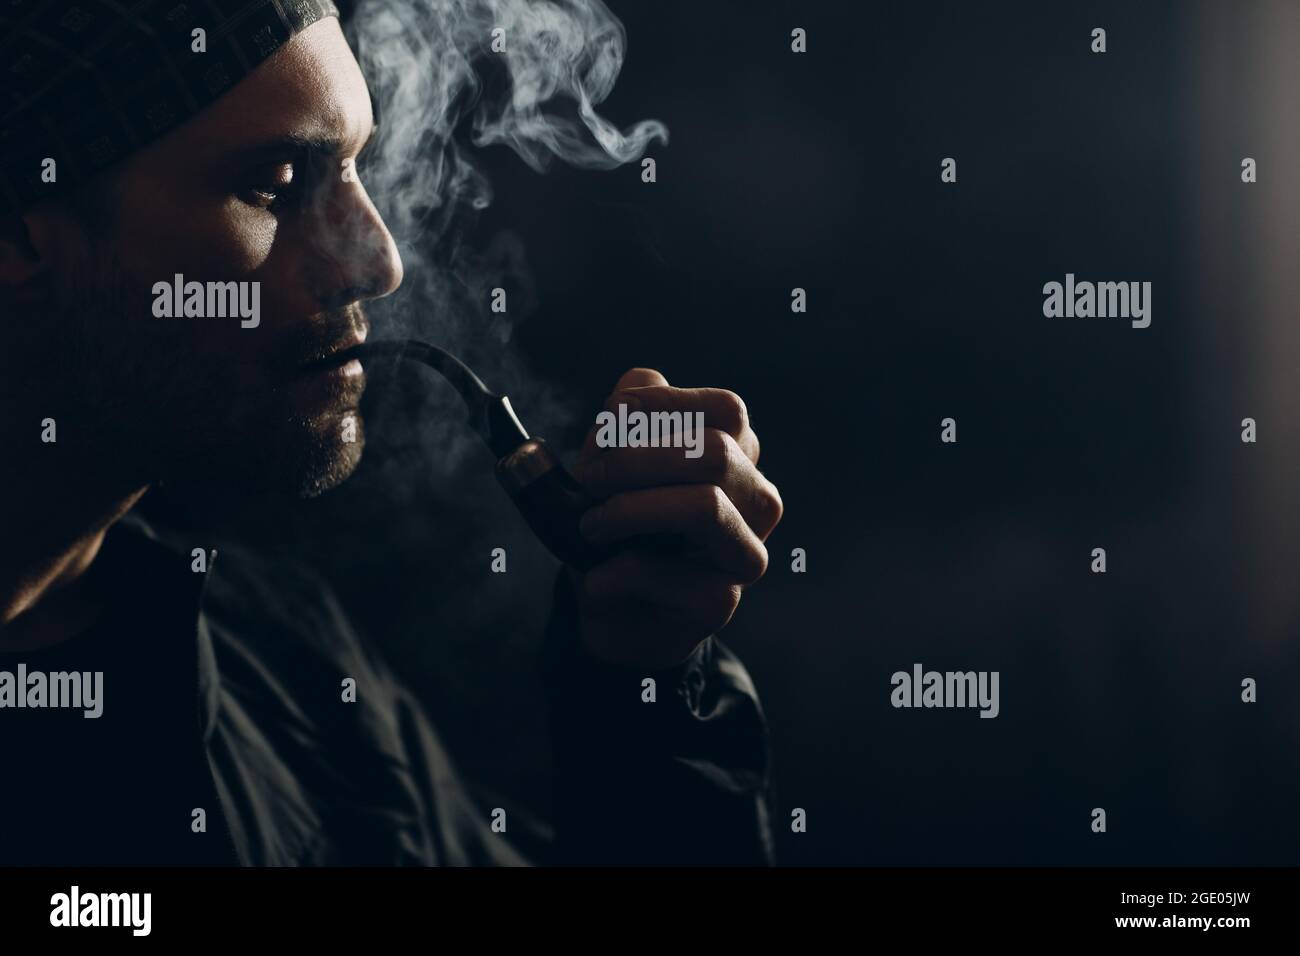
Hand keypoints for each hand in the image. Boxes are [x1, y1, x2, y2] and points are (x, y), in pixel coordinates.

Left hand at [568, 368, 782, 669]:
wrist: (613, 608)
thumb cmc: (618, 524)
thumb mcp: (612, 460)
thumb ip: (622, 419)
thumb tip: (625, 402)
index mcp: (739, 456)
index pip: (726, 410)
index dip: (661, 406)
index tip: (606, 425)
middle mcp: (756, 500)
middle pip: (715, 452)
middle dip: (635, 459)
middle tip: (588, 480)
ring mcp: (745, 553)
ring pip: (705, 507)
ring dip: (630, 510)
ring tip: (591, 526)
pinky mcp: (720, 602)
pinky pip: (664, 572)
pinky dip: (616, 570)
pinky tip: (597, 577)